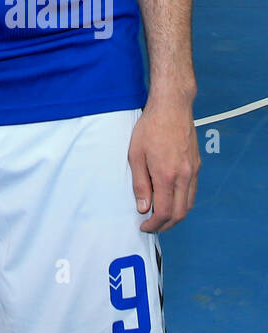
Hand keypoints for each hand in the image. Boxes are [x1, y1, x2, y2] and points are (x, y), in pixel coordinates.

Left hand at [128, 96, 199, 232]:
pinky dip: (182, 201)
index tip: (144, 226)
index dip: (154, 224)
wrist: (172, 107)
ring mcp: (193, 171)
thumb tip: (144, 208)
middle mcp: (184, 176)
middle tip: (152, 225)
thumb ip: (140, 184)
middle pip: (180, 213)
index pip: (164, 212)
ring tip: (160, 214)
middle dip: (166, 225)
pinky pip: (192, 191)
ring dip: (175, 214)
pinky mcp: (196, 165)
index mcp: (166, 175)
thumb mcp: (135, 155)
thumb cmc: (150, 127)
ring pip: (189, 204)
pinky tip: (170, 197)